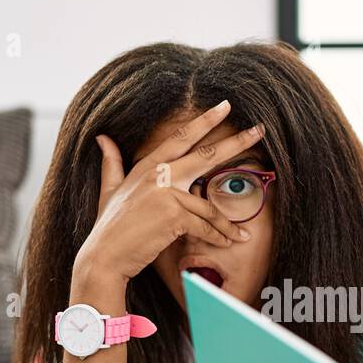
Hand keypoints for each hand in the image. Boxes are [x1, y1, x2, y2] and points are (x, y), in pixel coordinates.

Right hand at [73, 100, 261, 291]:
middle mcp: (159, 174)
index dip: (205, 120)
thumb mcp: (109, 189)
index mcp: (148, 165)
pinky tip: (227, 244)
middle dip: (236, 142)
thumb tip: (102, 138)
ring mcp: (167, 193)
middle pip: (206, 154)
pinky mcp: (174, 216)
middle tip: (259, 130)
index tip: (226, 106)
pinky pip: (205, 226)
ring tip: (242, 234)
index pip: (182, 136)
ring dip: (228, 225)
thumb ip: (111, 162)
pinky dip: (218, 237)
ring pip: (209, 206)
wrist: (104, 256)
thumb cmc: (109, 226)